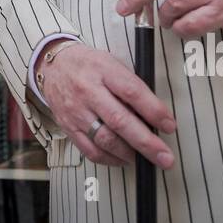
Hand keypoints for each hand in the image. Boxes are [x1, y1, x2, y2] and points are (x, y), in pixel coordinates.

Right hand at [35, 42, 175, 168]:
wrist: (53, 66)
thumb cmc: (88, 65)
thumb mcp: (112, 63)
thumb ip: (131, 86)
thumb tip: (154, 114)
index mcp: (103, 70)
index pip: (132, 92)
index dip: (154, 111)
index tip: (169, 125)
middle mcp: (88, 91)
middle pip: (120, 121)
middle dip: (146, 142)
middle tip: (165, 157)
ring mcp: (77, 111)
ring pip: (105, 140)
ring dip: (130, 154)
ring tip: (147, 159)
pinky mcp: (69, 127)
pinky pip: (91, 150)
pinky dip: (111, 159)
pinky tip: (124, 159)